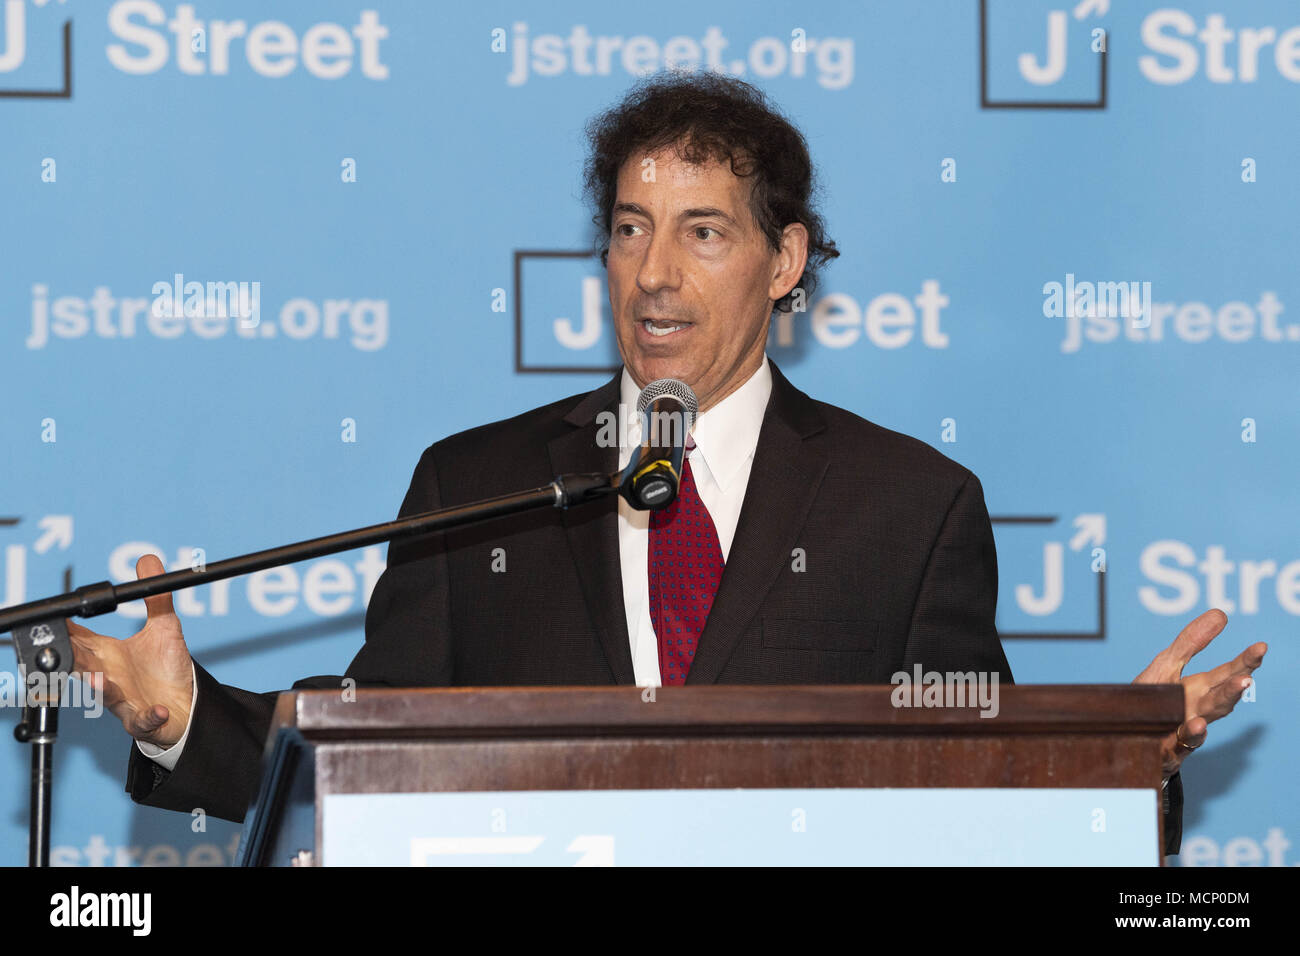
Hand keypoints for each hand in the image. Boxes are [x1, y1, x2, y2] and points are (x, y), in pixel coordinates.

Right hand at [68, 554, 194, 747]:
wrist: (184, 705)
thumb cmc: (166, 668)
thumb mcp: (165, 627)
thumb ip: (156, 596)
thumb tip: (147, 559)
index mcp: (109, 654)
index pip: (79, 639)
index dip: (67, 629)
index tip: (58, 617)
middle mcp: (110, 677)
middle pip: (83, 665)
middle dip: (75, 657)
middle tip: (71, 647)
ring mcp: (124, 700)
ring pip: (104, 695)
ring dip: (99, 687)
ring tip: (98, 679)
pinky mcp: (142, 719)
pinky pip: (141, 721)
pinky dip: (147, 717)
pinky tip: (156, 710)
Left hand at [1132, 609, 1265, 779]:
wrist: (1129, 735)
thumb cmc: (1153, 699)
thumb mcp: (1168, 664)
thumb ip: (1191, 642)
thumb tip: (1221, 613)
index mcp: (1200, 689)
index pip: (1229, 673)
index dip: (1245, 661)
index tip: (1261, 647)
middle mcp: (1199, 709)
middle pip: (1222, 697)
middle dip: (1234, 687)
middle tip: (1247, 677)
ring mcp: (1186, 730)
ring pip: (1206, 721)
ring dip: (1216, 710)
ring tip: (1227, 696)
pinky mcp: (1169, 748)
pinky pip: (1181, 744)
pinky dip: (1191, 736)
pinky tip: (1196, 725)